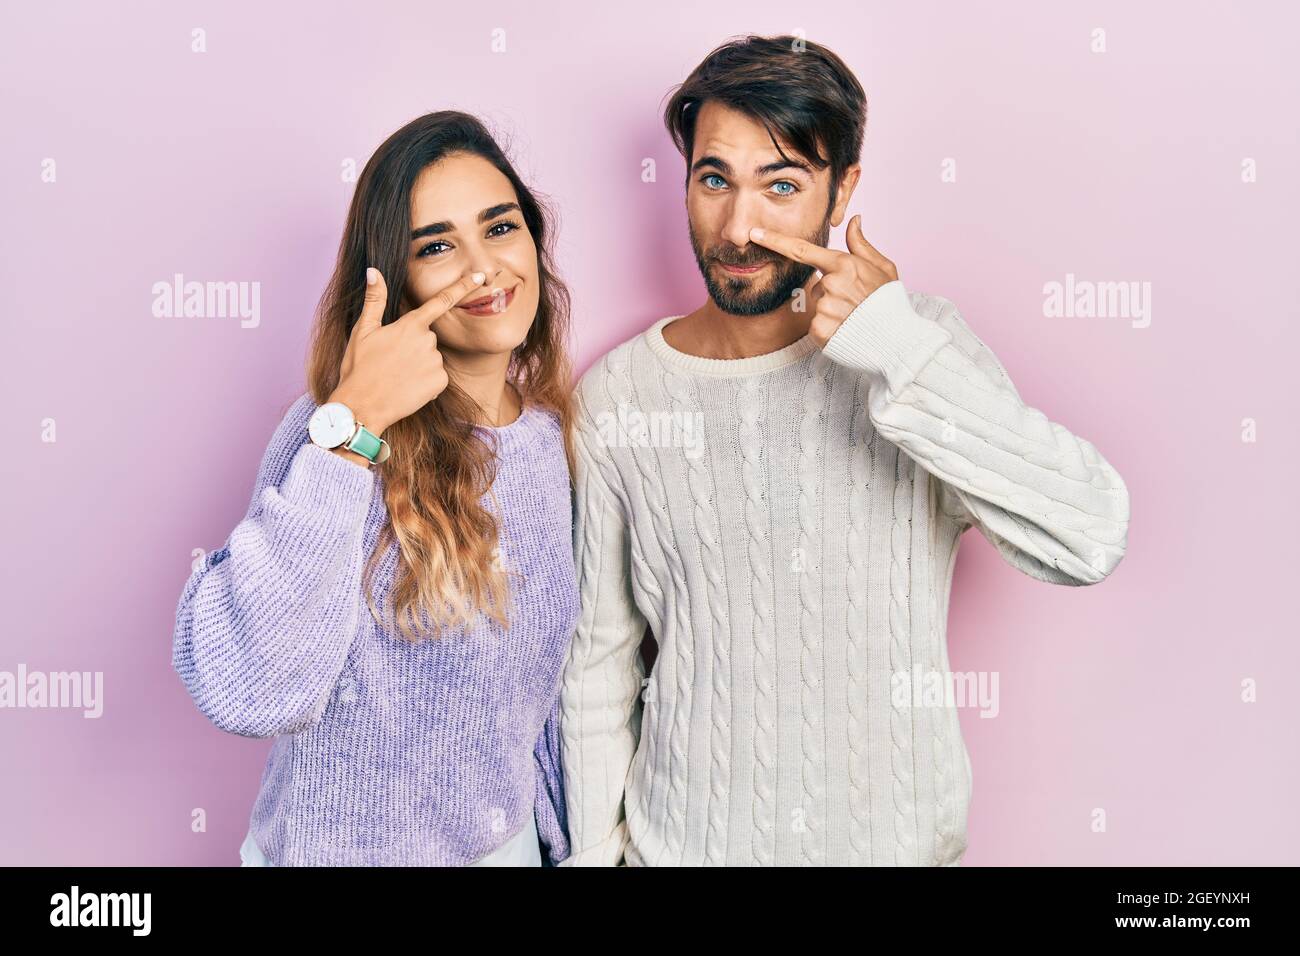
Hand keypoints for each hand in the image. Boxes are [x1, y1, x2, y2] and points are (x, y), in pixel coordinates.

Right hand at [330, 267, 486, 432]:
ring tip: (397, 375)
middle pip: (429, 337)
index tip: (480, 277)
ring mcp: (436, 362)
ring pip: (432, 358)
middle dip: (415, 346)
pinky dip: (426, 382)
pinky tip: (408, 387)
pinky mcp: (440, 382)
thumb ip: (375, 299)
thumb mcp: (363, 330)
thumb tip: (374, 271)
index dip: (463, 287)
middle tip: (392, 360)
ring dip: (420, 365)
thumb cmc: (359, 367)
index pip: (442, 300)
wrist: (362, 405)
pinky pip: (437, 377)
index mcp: (411, 325)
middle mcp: (428, 341)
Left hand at [748, 215, 898, 347]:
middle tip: (856, 304)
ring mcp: (824, 307)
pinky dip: (828, 329)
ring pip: (817, 305)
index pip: (802, 250)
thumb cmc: (890, 303)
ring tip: (854, 318)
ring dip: (831, 311)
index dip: (775, 241)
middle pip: (817, 285)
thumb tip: (854, 219)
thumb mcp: (883, 268)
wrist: (897, 341)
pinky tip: (846, 330)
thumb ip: (862, 244)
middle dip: (832, 293)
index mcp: (844, 264)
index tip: (755, 234)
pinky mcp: (819, 329)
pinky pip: (815, 325)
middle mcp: (831, 284)